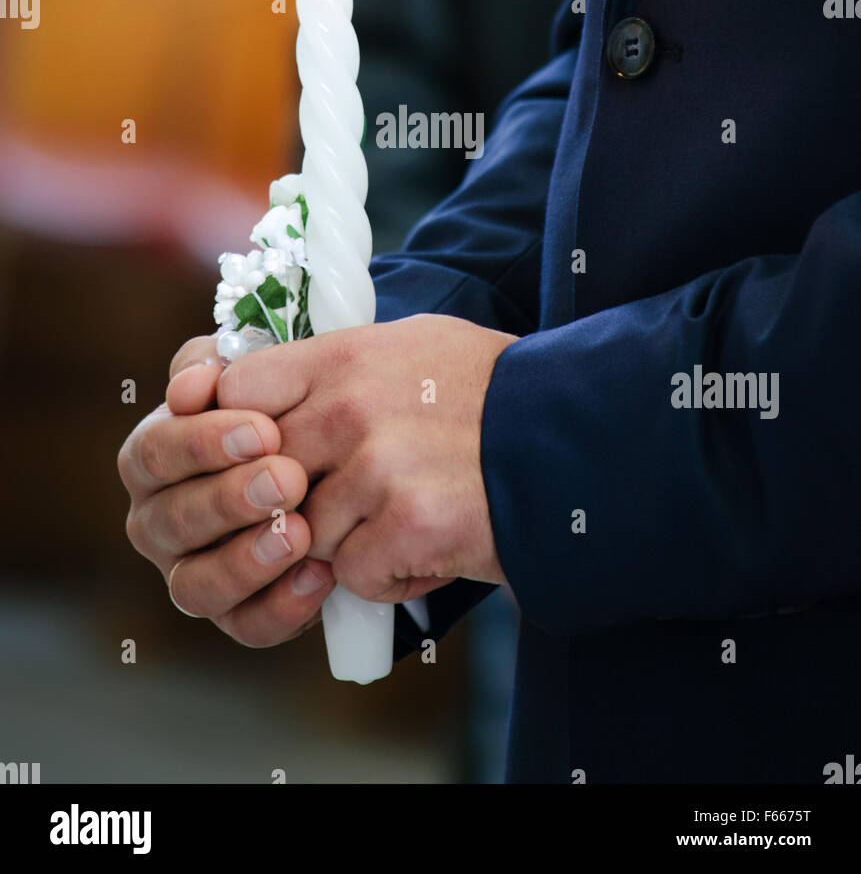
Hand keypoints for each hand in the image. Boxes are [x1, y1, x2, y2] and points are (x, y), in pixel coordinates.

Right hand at [118, 338, 335, 646]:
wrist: (328, 449)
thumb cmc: (274, 405)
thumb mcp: (248, 370)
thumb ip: (214, 365)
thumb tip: (191, 386)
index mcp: (153, 459)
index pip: (154, 455)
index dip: (202, 444)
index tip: (263, 429)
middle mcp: (158, 522)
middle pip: (173, 521)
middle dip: (230, 500)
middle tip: (287, 479)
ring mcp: (192, 573)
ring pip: (196, 586)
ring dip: (246, 561)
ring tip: (299, 532)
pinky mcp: (236, 614)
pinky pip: (247, 625)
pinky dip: (281, 607)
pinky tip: (319, 576)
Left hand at [217, 314, 516, 602]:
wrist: (571, 434)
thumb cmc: (488, 390)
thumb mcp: (408, 345)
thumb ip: (334, 367)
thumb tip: (264, 393)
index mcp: (343, 357)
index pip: (236, 392)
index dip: (238, 431)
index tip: (266, 451)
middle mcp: (349, 408)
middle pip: (261, 475)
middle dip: (293, 500)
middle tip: (343, 501)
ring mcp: (376, 467)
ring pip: (303, 534)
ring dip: (345, 544)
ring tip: (399, 520)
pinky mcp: (407, 524)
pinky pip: (352, 574)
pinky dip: (387, 576)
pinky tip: (426, 547)